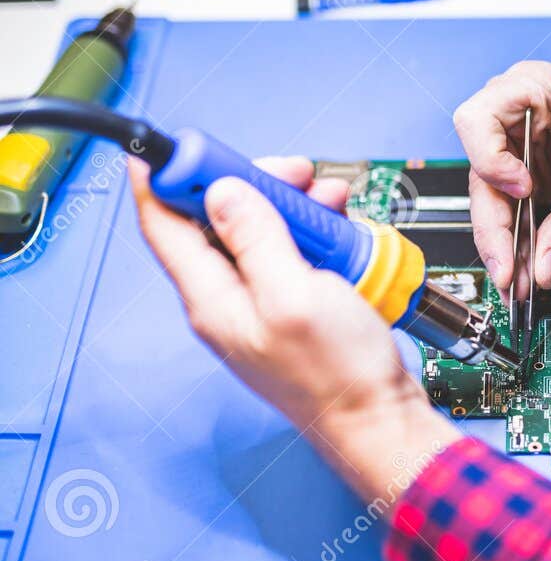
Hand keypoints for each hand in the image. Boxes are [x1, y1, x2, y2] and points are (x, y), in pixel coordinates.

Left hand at [130, 156, 458, 502]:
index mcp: (213, 299)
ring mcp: (260, 299)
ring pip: (259, 228)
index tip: (175, 141)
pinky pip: (291, 249)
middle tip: (292, 172)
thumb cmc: (338, 376)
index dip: (162, 175)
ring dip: (293, 205)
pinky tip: (340, 230)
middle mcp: (227, 298)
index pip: (162, 224)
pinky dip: (314, 230)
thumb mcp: (294, 296)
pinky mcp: (291, 301)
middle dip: (251, 182)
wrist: (379, 419)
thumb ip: (256, 240)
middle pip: (216, 216)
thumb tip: (222, 193)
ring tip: (330, 203)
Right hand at [453, 61, 550, 289]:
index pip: (476, 122)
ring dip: (504, 247)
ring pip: (490, 202)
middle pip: (480, 175)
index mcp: (527, 88)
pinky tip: (523, 276)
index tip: (526, 190)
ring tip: (517, 288)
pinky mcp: (523, 176)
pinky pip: (510, 213)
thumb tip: (545, 268)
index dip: (493, 161)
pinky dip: (518, 246)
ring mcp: (513, 148)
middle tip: (510, 274)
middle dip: (495, 230)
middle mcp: (510, 116)